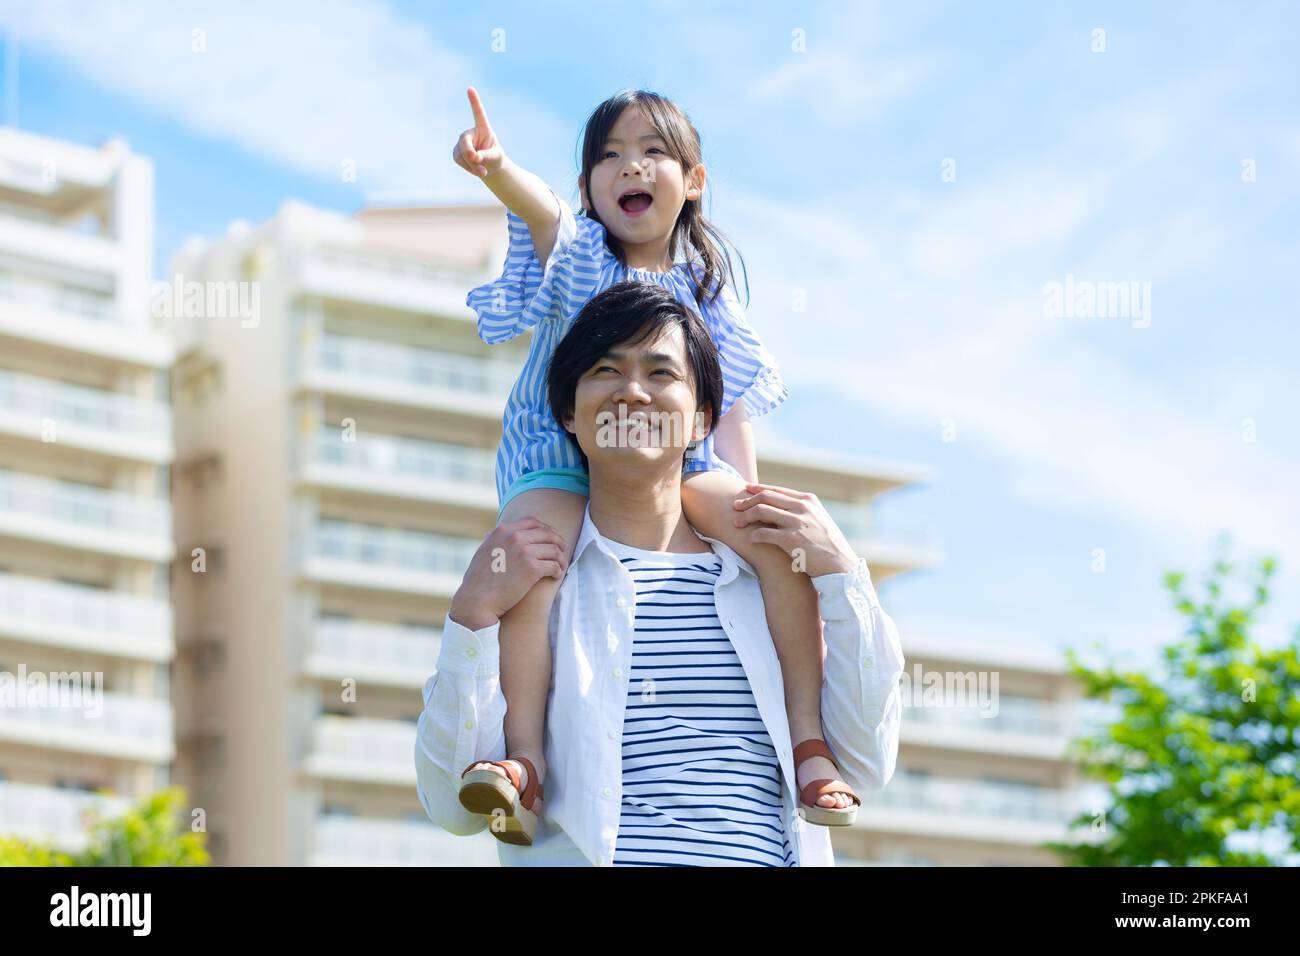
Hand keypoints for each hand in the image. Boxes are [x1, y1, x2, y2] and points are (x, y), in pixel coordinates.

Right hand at [448, 518, 568, 629]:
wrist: (476, 601)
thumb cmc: (478, 581)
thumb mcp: (483, 551)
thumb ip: (492, 540)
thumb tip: (492, 533)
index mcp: (503, 530)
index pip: (532, 522)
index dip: (545, 529)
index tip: (550, 538)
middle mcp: (514, 537)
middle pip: (547, 533)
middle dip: (558, 541)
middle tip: (562, 551)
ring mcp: (524, 551)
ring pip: (554, 550)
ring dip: (561, 558)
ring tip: (561, 566)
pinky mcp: (532, 568)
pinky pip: (554, 566)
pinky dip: (558, 571)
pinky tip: (556, 576)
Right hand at [452, 86, 506, 177]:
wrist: (488, 166)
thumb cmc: (495, 158)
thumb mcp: (496, 157)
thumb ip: (487, 156)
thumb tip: (474, 158)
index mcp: (483, 128)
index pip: (478, 113)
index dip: (474, 101)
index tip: (470, 88)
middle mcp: (470, 132)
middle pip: (464, 141)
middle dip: (470, 154)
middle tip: (477, 160)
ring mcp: (461, 142)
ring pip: (461, 153)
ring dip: (471, 165)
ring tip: (482, 171)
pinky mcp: (456, 152)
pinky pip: (458, 160)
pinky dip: (467, 168)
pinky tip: (475, 171)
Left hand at [732, 482, 858, 576]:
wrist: (840, 566)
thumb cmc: (828, 545)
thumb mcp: (819, 520)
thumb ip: (802, 510)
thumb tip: (782, 507)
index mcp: (808, 500)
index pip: (777, 490)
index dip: (758, 489)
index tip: (746, 490)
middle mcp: (802, 507)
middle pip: (766, 497)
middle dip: (747, 501)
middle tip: (735, 506)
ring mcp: (797, 522)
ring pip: (761, 511)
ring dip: (745, 517)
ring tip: (736, 523)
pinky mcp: (791, 539)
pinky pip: (764, 533)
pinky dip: (753, 535)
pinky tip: (748, 539)